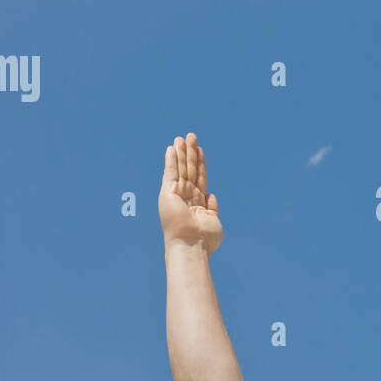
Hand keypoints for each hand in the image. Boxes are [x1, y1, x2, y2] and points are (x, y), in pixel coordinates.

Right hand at [158, 133, 222, 252]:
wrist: (192, 245)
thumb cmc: (205, 239)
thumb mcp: (213, 220)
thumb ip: (212, 207)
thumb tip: (211, 194)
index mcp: (197, 203)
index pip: (199, 178)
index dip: (200, 163)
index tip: (200, 149)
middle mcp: (185, 197)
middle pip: (190, 170)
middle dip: (191, 153)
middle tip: (191, 136)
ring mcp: (176, 195)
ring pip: (181, 169)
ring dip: (182, 152)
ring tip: (184, 137)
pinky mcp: (167, 193)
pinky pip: (170, 172)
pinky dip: (171, 160)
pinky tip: (172, 148)